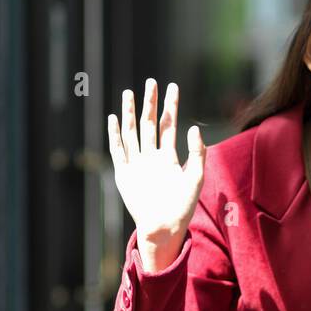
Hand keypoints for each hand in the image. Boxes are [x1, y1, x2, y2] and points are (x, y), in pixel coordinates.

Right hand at [107, 79, 205, 270]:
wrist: (164, 228)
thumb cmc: (183, 207)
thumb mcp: (196, 178)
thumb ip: (197, 153)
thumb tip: (194, 127)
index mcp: (168, 157)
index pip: (169, 125)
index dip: (170, 106)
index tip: (172, 86)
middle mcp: (151, 157)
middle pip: (149, 124)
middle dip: (150, 103)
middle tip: (150, 82)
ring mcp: (137, 164)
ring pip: (132, 133)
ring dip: (130, 114)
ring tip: (129, 93)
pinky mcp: (124, 174)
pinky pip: (118, 151)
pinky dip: (115, 135)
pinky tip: (114, 119)